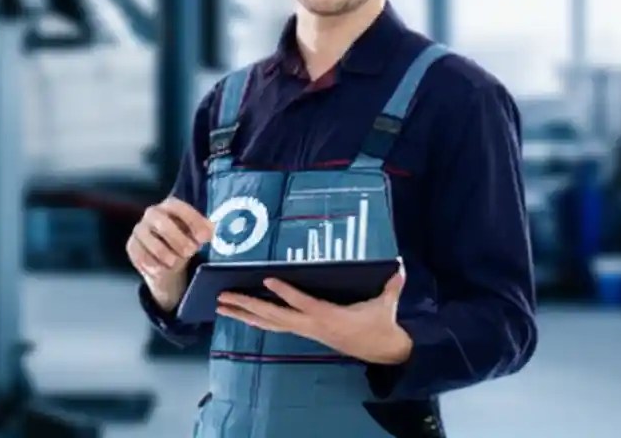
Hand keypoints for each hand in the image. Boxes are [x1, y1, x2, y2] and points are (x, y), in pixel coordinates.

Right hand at [128, 197, 214, 311]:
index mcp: (170, 206)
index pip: (179, 207)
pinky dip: (152, 264)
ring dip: (164, 253)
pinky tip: (161, 269)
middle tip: (190, 252)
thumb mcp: (197, 235)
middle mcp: (152, 213)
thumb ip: (204, 231)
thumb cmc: (185, 242)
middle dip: (177, 238)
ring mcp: (140, 229)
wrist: (169, 262)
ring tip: (175, 263)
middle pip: (162, 222)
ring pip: (149, 240)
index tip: (204, 237)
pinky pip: (140, 254)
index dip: (192, 221)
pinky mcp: (132, 246)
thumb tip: (211, 230)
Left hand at [216, 262, 412, 364]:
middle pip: (274, 316)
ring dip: (244, 314)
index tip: (267, 279)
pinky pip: (274, 326)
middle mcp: (311, 326)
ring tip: (221, 305)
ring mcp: (305, 331)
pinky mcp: (304, 332)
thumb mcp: (386, 305)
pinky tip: (241, 314)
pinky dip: (256, 320)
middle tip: (223, 295)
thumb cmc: (380, 325)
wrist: (383, 352)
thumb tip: (399, 267)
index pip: (303, 303)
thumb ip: (391, 286)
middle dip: (247, 305)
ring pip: (269, 323)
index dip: (286, 292)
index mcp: (329, 317)